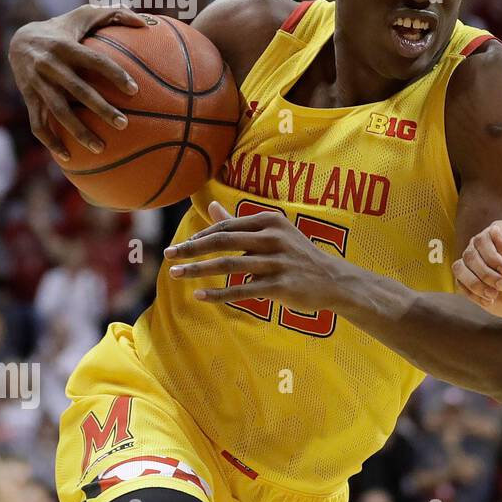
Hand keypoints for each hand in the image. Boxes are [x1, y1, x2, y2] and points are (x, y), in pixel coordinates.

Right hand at [8, 3, 146, 159]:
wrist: (18, 40)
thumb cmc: (65, 28)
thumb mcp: (86, 15)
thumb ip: (116, 15)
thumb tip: (148, 23)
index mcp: (66, 46)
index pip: (94, 61)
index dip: (114, 74)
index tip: (135, 90)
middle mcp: (50, 66)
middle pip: (77, 90)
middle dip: (100, 108)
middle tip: (124, 124)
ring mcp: (37, 84)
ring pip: (58, 112)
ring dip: (79, 131)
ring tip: (102, 148)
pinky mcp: (29, 99)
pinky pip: (38, 124)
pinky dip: (52, 142)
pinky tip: (70, 158)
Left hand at [164, 201, 344, 311]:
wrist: (334, 280)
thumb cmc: (297, 255)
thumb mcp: (272, 234)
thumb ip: (239, 222)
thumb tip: (210, 206)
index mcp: (270, 222)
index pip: (227, 227)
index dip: (200, 236)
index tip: (179, 247)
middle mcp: (274, 238)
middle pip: (224, 242)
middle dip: (192, 249)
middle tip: (168, 256)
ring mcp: (278, 262)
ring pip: (229, 265)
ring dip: (199, 270)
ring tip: (175, 274)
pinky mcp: (281, 286)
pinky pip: (243, 290)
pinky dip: (219, 293)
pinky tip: (200, 295)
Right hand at [451, 221, 501, 332]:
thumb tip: (493, 230)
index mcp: (500, 233)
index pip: (483, 238)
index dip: (491, 256)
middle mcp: (484, 245)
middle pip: (470, 254)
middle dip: (486, 274)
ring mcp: (476, 263)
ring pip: (459, 268)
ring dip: (476, 284)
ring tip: (495, 293)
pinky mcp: (471, 281)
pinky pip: (460, 284)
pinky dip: (474, 293)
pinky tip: (491, 299)